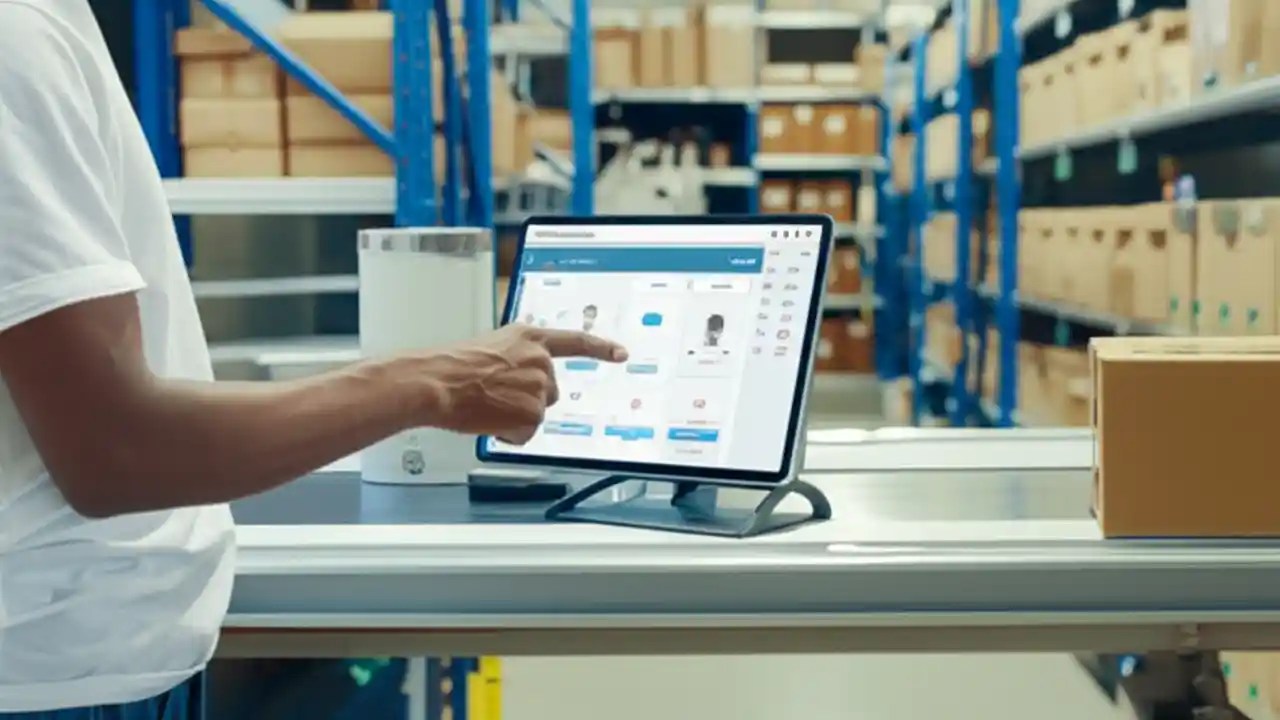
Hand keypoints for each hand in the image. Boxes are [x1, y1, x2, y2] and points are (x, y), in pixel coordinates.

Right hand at [413, 324, 626, 443]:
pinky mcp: (533, 411)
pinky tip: (489, 420)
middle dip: (526, 399)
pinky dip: (509, 434)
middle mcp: (541, 360)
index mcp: (530, 338)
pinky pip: (526, 433)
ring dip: (514, 417)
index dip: (601, 348)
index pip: (576, 341)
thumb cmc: (453, 367)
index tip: (621, 353)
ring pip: (535, 414)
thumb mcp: (492, 348)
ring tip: (485, 406)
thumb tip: (519, 380)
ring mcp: (539, 386)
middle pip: (548, 392)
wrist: (438, 381)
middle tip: (493, 396)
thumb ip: (516, 358)